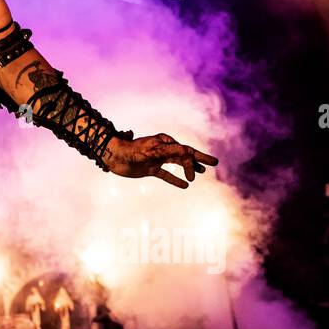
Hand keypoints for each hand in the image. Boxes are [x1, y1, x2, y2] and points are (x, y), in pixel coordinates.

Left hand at [103, 134, 218, 188]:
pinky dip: (175, 180)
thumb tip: (187, 151)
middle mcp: (163, 149)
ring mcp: (157, 159)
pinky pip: (166, 175)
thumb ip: (170, 151)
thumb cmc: (132, 152)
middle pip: (185, 155)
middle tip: (214, 163)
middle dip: (200, 159)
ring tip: (201, 173)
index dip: (193, 161)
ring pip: (178, 164)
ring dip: (189, 168)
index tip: (193, 174)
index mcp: (165, 142)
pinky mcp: (151, 169)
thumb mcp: (152, 150)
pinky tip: (185, 185)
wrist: (114, 158)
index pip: (184, 151)